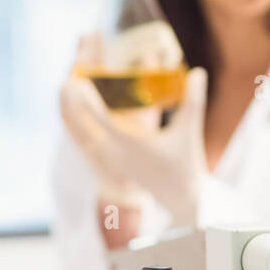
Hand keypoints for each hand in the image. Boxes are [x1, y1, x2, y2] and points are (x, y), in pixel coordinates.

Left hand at [60, 65, 207, 227]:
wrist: (181, 197)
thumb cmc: (185, 164)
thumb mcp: (190, 130)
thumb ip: (193, 101)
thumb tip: (199, 72)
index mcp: (131, 144)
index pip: (102, 118)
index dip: (89, 99)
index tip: (80, 79)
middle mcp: (115, 151)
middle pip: (85, 123)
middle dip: (76, 101)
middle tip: (70, 77)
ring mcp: (111, 156)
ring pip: (85, 131)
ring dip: (78, 111)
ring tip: (73, 87)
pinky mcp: (113, 158)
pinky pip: (93, 137)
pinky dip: (88, 122)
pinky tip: (90, 107)